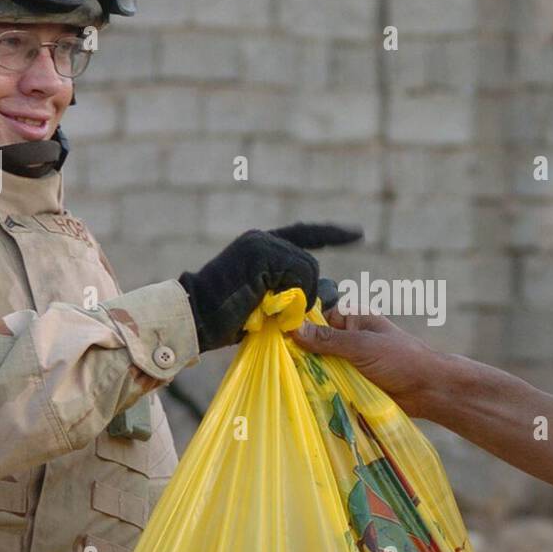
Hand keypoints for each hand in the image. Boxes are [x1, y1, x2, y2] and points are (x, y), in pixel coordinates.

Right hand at [179, 223, 361, 351]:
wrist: (195, 317)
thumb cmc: (223, 319)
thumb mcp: (264, 303)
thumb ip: (291, 294)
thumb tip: (330, 291)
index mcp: (261, 245)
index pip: (305, 234)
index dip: (332, 234)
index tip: (358, 233)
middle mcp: (262, 239)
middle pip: (309, 261)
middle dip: (308, 291)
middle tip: (286, 315)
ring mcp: (261, 244)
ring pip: (307, 268)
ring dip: (300, 297)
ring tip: (276, 314)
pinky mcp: (261, 254)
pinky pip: (299, 273)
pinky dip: (295, 295)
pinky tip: (274, 309)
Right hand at [290, 309, 446, 418]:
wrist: (428, 389)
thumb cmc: (401, 359)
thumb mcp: (361, 345)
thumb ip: (328, 339)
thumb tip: (293, 328)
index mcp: (352, 318)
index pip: (316, 319)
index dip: (299, 327)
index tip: (277, 338)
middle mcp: (348, 338)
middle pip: (314, 345)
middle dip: (302, 355)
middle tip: (281, 365)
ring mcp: (349, 362)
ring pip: (320, 366)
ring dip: (311, 375)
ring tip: (291, 381)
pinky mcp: (352, 383)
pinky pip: (330, 384)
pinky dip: (321, 389)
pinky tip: (305, 394)